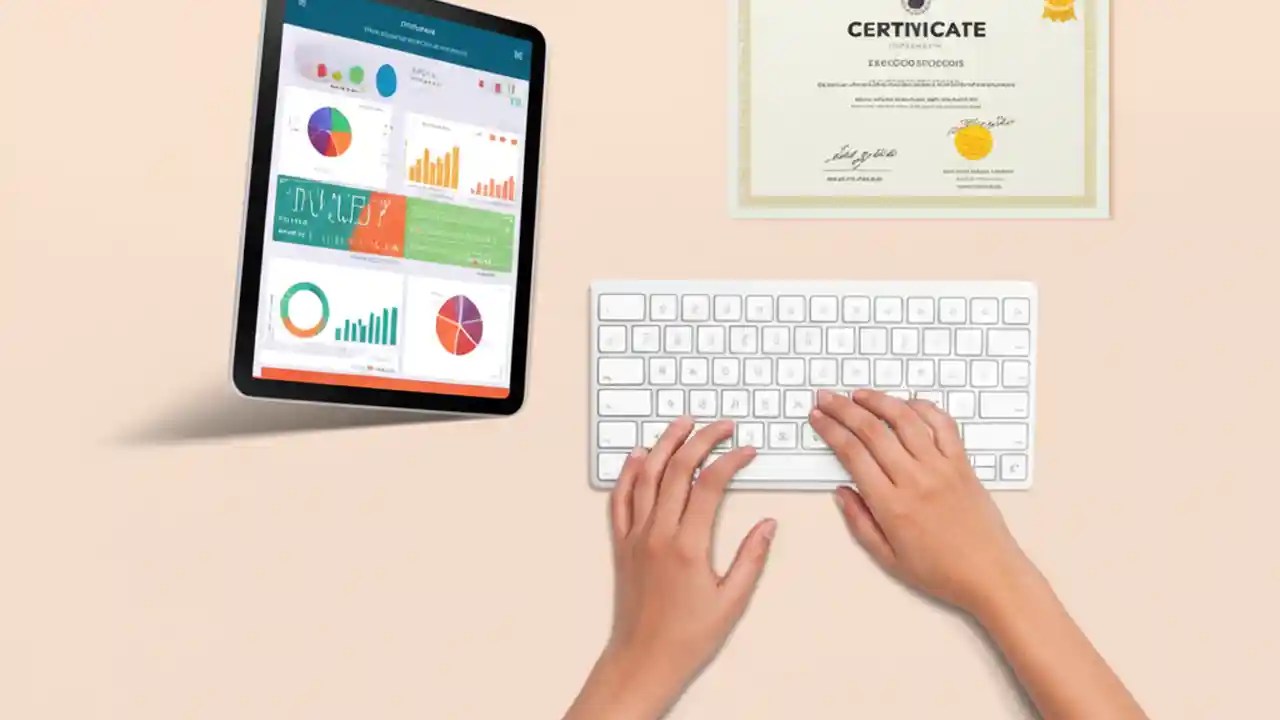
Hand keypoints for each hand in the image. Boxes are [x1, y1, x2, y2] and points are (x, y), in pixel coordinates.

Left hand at [565, 418, 776, 719]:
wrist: (643, 659)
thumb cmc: (687, 637)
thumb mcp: (732, 601)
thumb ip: (751, 558)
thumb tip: (767, 525)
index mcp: (688, 546)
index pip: (710, 484)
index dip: (730, 460)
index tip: (746, 450)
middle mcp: (657, 533)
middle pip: (677, 470)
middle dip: (701, 439)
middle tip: (720, 425)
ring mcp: (635, 536)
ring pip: (646, 476)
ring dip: (664, 444)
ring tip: (681, 424)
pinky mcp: (621, 544)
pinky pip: (620, 499)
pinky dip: (628, 473)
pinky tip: (638, 457)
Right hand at [811, 389, 1035, 616]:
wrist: (990, 575)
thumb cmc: (941, 572)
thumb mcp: (888, 559)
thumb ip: (860, 522)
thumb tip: (841, 492)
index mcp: (891, 505)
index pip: (852, 454)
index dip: (830, 430)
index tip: (817, 417)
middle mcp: (915, 480)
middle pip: (872, 430)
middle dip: (844, 409)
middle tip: (828, 398)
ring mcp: (942, 468)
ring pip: (906, 420)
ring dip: (879, 401)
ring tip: (860, 394)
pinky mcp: (963, 464)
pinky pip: (943, 425)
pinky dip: (924, 408)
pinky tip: (907, 404)